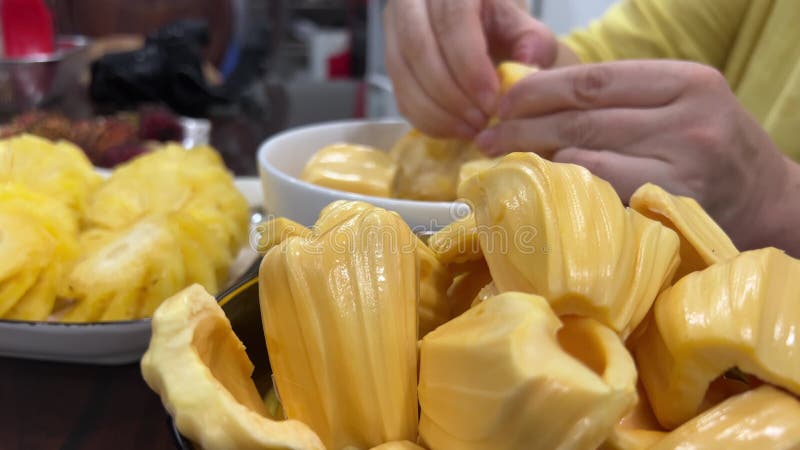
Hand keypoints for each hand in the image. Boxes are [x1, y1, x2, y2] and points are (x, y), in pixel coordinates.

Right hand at [383, 0, 556, 138]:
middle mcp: (412, 2)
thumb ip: (532, 41)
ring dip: (438, 112)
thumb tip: (528, 63)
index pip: (452, 21)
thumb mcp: (519, 28)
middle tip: (482, 121)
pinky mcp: (389, 61)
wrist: (472, 33)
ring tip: (471, 129)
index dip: (470, 65)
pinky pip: (399, 95)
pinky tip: (454, 130)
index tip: (491, 101)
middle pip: (420, 48)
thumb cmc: (497, 28)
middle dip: (452, 94)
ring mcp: (394, 30)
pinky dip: (426, 119)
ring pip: (403, 74)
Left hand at [475, 60, 792, 250]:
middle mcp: (688, 122)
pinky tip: (536, 187)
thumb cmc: (713, 152)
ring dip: (532, 158)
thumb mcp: (682, 106)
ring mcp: (683, 169)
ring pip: (585, 156)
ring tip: (500, 161)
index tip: (503, 102)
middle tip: (487, 137)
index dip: (539, 90)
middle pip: (583, 118)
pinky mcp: (672, 209)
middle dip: (523, 126)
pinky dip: (561, 189)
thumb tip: (535, 99)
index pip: (594, 80)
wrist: (771, 204)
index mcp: (688, 83)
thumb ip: (622, 99)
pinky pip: (599, 194)